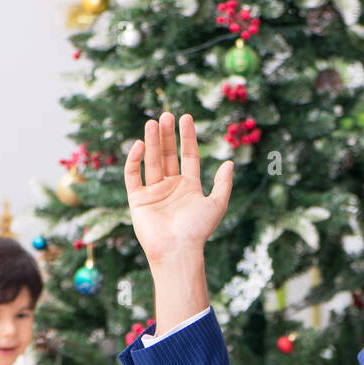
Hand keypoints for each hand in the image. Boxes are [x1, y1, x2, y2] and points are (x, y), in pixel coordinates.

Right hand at [124, 111, 233, 264]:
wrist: (177, 250)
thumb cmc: (198, 230)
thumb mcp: (217, 204)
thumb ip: (223, 184)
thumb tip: (230, 163)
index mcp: (189, 187)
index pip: (187, 156)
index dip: (187, 137)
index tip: (185, 117)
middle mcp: (170, 187)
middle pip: (168, 155)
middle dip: (167, 136)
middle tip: (165, 115)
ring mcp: (153, 192)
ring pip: (151, 161)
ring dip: (151, 142)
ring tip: (152, 122)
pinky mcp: (137, 200)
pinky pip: (133, 175)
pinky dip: (135, 160)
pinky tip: (139, 145)